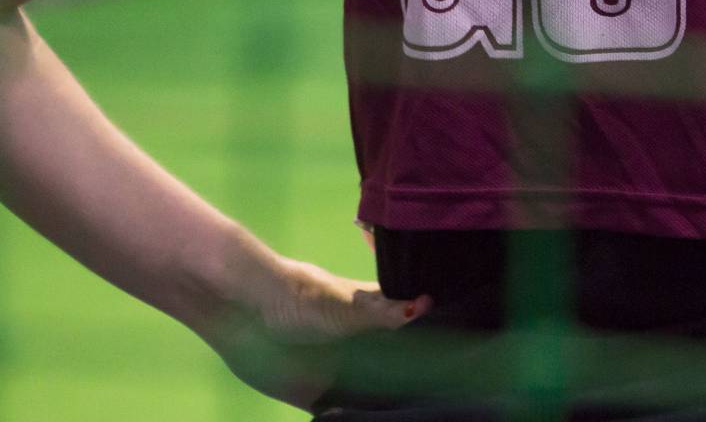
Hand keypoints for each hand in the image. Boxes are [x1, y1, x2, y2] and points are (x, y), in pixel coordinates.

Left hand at [198, 253, 428, 408]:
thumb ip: (387, 311)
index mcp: (376, 321)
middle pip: (397, 373)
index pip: (413, 337)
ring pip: (372, 398)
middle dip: (414, 387)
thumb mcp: (350, 306)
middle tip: (442, 401)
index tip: (459, 366)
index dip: (433, 349)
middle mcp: (363, 351)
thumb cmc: (304, 296)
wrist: (246, 313)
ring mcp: (341, 375)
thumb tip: (427, 304)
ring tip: (416, 418)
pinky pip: (338, 417)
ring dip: (386, 408)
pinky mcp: (316, 397)